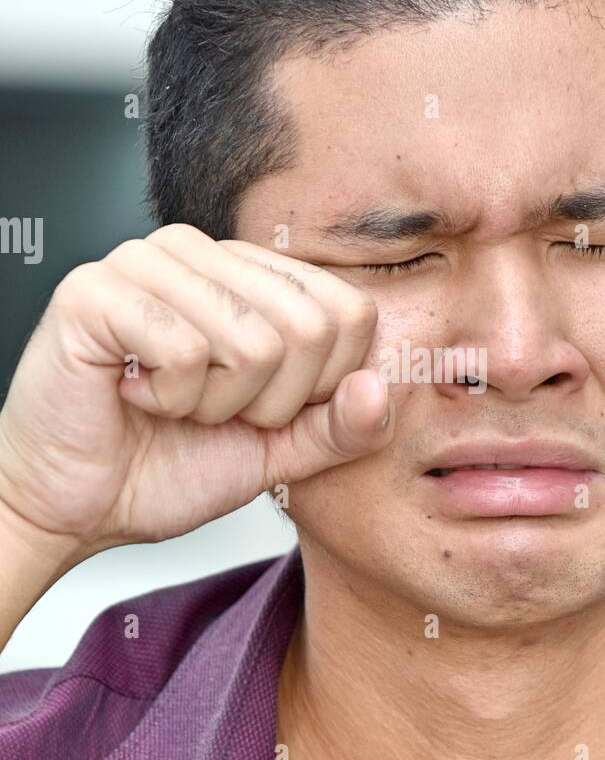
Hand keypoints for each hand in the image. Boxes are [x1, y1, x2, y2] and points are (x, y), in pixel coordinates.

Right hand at [0, 224, 393, 554]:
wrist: (74, 506)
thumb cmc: (164, 468)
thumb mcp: (277, 454)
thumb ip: (339, 427)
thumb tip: (376, 387)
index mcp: (252, 275)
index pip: (350, 313)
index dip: (319, 390)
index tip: (258, 411)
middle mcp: (203, 252)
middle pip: (310, 328)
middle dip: (268, 404)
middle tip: (208, 411)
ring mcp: (147, 262)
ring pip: (254, 342)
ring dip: (214, 405)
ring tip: (169, 402)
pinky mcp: (96, 289)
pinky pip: (188, 351)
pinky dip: (168, 399)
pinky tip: (133, 392)